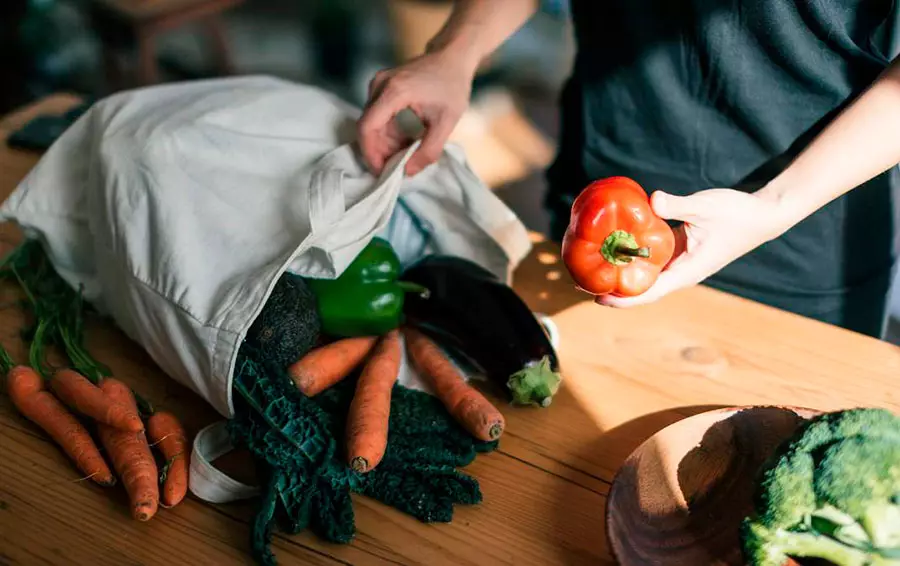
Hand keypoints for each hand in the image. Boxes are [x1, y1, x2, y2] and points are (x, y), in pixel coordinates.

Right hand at [357, 50, 476, 176]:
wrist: (452, 57)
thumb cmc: (452, 86)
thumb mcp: (446, 122)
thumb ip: (428, 150)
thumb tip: (408, 172)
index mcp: (394, 91)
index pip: (367, 127)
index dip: (371, 154)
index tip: (382, 172)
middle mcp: (380, 85)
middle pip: (368, 128)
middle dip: (380, 152)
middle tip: (398, 169)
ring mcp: (379, 85)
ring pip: (372, 124)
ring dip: (386, 144)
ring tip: (407, 155)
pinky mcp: (382, 88)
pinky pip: (378, 117)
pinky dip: (389, 134)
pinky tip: (406, 141)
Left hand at [596, 188, 794, 307]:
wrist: (764, 214)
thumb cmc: (737, 212)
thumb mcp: (705, 206)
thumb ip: (678, 204)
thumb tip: (653, 200)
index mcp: (687, 271)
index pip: (649, 292)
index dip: (623, 298)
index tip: (598, 298)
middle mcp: (682, 272)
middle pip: (642, 288)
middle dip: (613, 289)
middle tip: (581, 283)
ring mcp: (681, 263)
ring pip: (646, 275)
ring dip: (621, 274)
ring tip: (591, 269)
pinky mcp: (681, 250)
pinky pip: (652, 259)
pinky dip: (634, 257)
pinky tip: (615, 247)